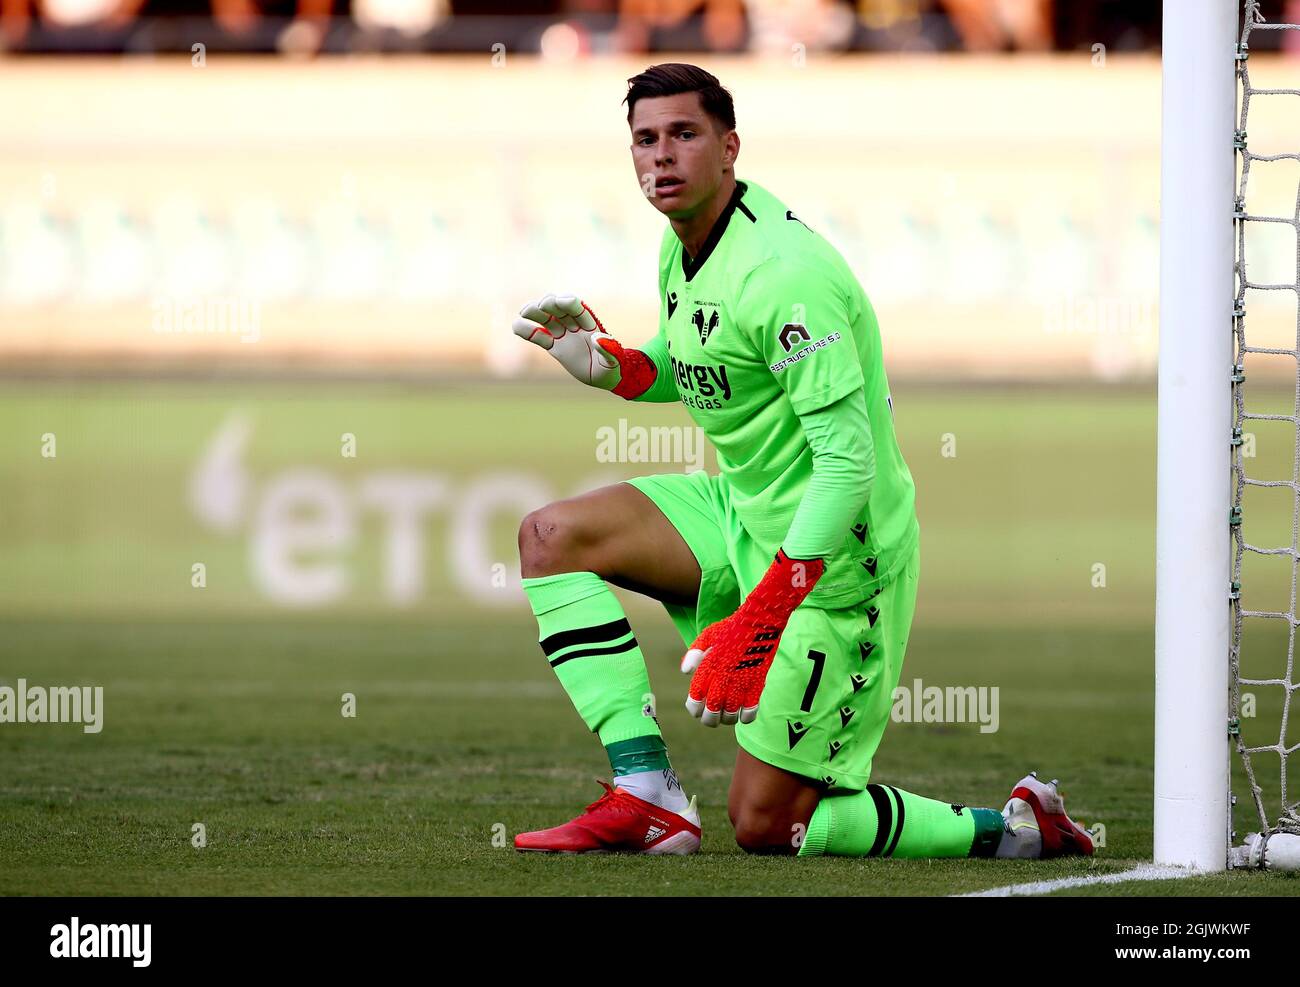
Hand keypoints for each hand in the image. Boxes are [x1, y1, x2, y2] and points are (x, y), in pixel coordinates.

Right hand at [512, 293, 656, 397]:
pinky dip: (527, 331)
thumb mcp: (614, 360)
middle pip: (558, 309)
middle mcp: (574, 326)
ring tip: (523, 312)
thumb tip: (598, 338)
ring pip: (546, 319)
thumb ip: (609, 349)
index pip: (577, 308)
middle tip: (540, 306)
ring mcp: (563, 335)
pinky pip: (539, 337)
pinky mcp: (554, 347)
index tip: (558, 301)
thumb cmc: (612, 368)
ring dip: (534, 313)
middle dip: (549, 304)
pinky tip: (516, 327)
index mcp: (590, 325)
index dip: (567, 302)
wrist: (604, 377)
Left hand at [681, 550, 824, 726]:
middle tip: (709, 720)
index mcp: (709, 665)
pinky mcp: (758, 682)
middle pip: (712, 708)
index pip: (697, 694)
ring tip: (725, 718)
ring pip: (731, 711)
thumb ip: (695, 653)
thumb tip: (685, 671)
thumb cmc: (731, 627)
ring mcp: (742, 680)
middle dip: (709, 719)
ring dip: (726, 719)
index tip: (695, 710)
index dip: (694, 707)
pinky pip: (751, 708)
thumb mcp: (708, 635)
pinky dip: (746, 717)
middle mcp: (724, 675)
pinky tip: (743, 717)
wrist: (760, 620)